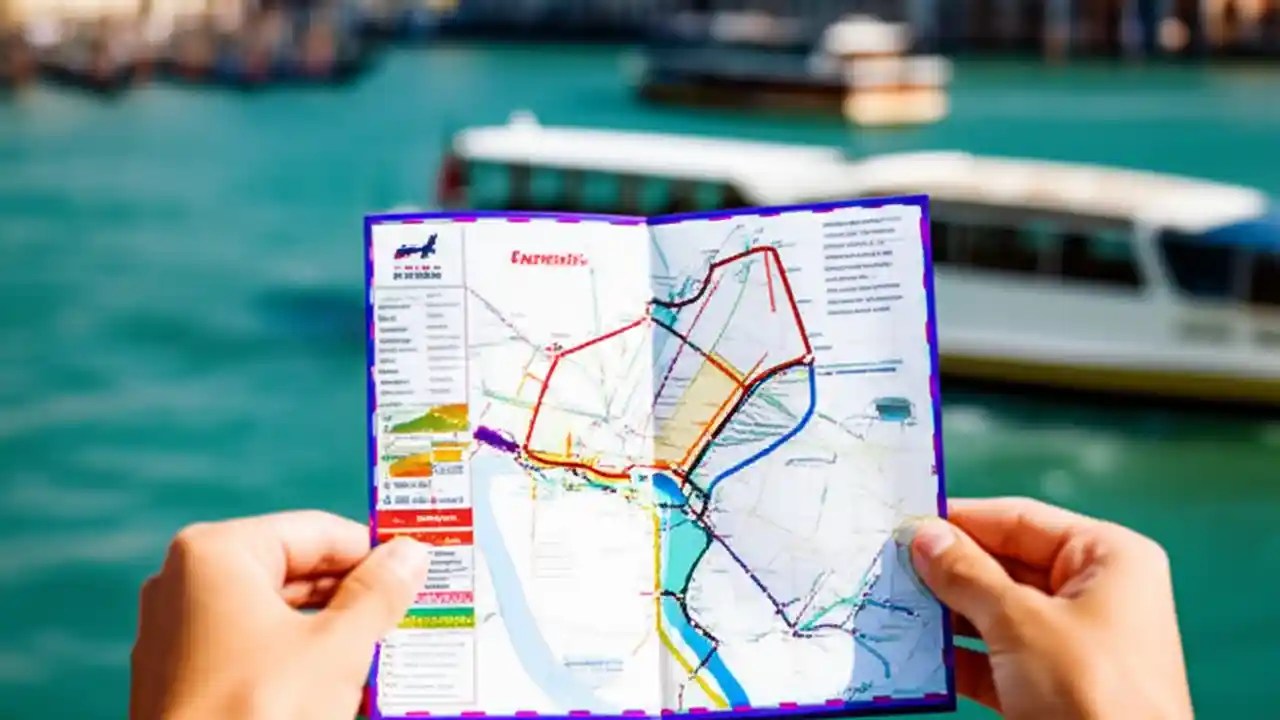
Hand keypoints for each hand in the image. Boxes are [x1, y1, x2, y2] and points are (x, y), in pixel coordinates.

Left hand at [130, 511, 431, 719]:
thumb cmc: (259, 713)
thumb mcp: (338, 648)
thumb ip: (379, 593)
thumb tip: (411, 554)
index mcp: (216, 553)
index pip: (317, 532)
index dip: (374, 552)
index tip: (418, 572)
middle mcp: (186, 582)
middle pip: (295, 570)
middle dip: (354, 594)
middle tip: (408, 612)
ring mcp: (178, 631)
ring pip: (276, 611)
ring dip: (332, 628)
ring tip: (383, 650)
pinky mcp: (182, 675)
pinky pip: (254, 646)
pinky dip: (298, 656)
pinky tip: (338, 681)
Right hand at [908, 497, 1192, 719]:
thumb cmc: (1088, 690)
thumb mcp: (1019, 622)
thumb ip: (966, 574)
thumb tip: (924, 535)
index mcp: (1107, 557)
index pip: (1019, 519)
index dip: (960, 519)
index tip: (903, 521)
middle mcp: (1094, 593)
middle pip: (1004, 564)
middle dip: (947, 570)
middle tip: (887, 565)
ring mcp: (1073, 642)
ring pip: (995, 612)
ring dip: (945, 613)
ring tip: (892, 604)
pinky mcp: (1052, 687)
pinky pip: (997, 656)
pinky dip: (958, 655)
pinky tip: (914, 650)